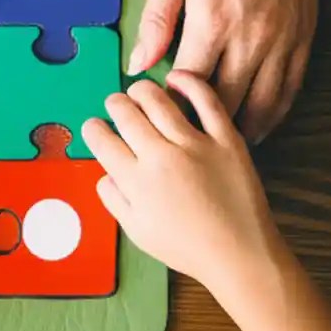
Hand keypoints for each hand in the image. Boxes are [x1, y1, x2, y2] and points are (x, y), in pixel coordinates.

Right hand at [82, 71, 288, 298]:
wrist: (238, 253)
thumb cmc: (186, 248)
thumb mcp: (137, 232)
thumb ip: (114, 200)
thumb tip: (105, 174)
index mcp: (135, 180)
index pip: (102, 140)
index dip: (93, 129)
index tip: (95, 127)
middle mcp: (160, 156)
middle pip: (126, 114)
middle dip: (114, 104)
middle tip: (115, 103)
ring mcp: (194, 144)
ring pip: (159, 101)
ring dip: (141, 90)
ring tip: (138, 89)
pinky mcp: (226, 138)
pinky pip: (207, 101)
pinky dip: (189, 84)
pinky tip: (177, 78)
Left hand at [131, 0, 330, 143]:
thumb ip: (156, 17)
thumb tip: (137, 64)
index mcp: (214, 21)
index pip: (185, 87)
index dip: (166, 108)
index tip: (150, 118)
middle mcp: (252, 38)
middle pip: (223, 107)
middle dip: (199, 129)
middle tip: (178, 141)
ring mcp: (283, 41)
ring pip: (262, 109)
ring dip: (236, 132)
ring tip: (213, 146)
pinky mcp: (304, 38)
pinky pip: (289, 93)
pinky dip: (271, 116)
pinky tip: (254, 128)